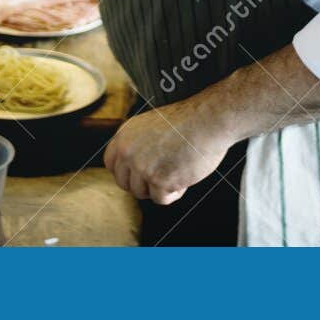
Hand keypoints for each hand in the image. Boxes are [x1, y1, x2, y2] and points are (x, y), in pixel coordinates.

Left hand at [103, 100, 232, 204]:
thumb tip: (133, 167)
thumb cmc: (189, 122)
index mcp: (125, 135)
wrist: (208, 120)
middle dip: (143, 183)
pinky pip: (161, 199)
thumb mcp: (153, 125)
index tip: (137, 174)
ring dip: (160, 188)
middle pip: (125, 183)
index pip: (111, 164)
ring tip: (177, 170)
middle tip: (162, 175)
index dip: (126, 172)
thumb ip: (138, 144)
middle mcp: (129, 151)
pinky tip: (184, 176)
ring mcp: (142, 167)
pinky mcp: (159, 181)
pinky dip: (174, 192)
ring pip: (142, 193)